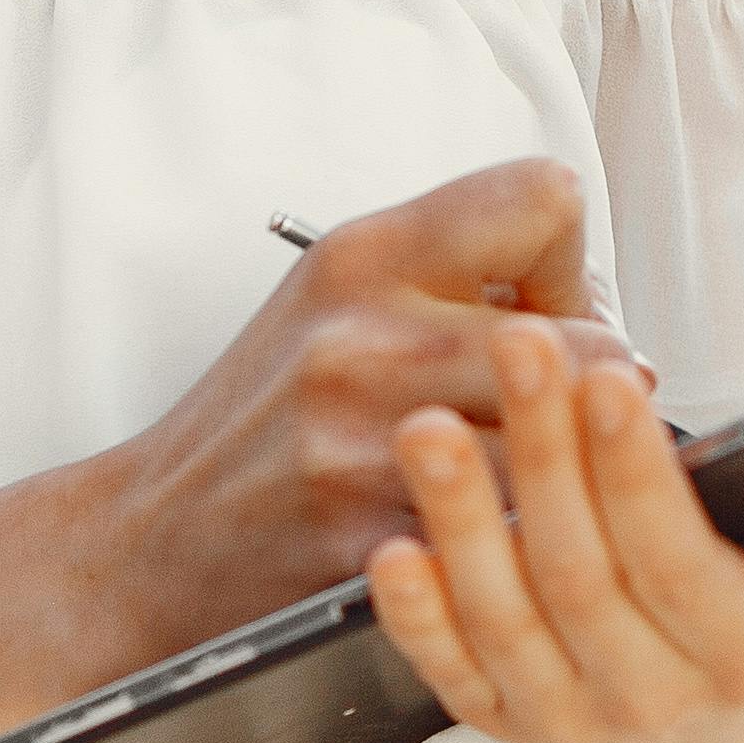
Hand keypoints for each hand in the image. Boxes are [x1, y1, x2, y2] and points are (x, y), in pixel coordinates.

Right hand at [88, 160, 653, 655]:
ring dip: (573, 473)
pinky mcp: (372, 544)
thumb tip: (594, 300)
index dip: (569, 261)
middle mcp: (365, 336)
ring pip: (564, 450)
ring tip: (541, 476)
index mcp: (363, 256)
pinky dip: (526, 541)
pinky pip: (513, 536)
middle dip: (595, 386)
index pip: (546, 198)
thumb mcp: (335, 300)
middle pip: (584, 343)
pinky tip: (495, 538)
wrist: (149, 541)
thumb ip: (452, 273)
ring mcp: (368, 444)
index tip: (544, 310)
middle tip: (563, 413)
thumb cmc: (264, 421)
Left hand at [368, 317, 743, 742]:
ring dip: (459, 522)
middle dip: (544, 455)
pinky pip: (449, 674)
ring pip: (503, 622)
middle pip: (582, 576)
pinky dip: (415, 618)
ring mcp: (568, 720)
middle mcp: (651, 702)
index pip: (679, 564)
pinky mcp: (503, 725)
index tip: (607, 374)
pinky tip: (387, 544)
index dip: (637, 475)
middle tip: (514, 343)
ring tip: (424, 420)